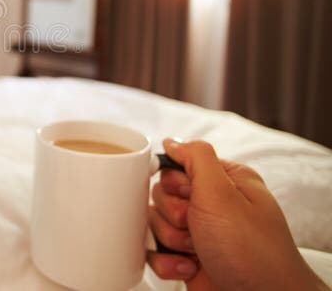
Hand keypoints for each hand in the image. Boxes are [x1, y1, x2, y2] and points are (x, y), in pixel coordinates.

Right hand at [147, 138, 326, 290]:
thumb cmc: (253, 253)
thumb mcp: (222, 193)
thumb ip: (195, 157)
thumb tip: (172, 142)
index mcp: (224, 182)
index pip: (177, 164)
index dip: (175, 183)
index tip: (189, 196)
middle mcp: (212, 205)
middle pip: (161, 195)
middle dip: (172, 215)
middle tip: (195, 227)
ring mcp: (199, 233)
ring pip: (156, 224)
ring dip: (170, 240)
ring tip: (196, 251)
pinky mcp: (188, 258)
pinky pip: (157, 252)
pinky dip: (167, 262)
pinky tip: (189, 267)